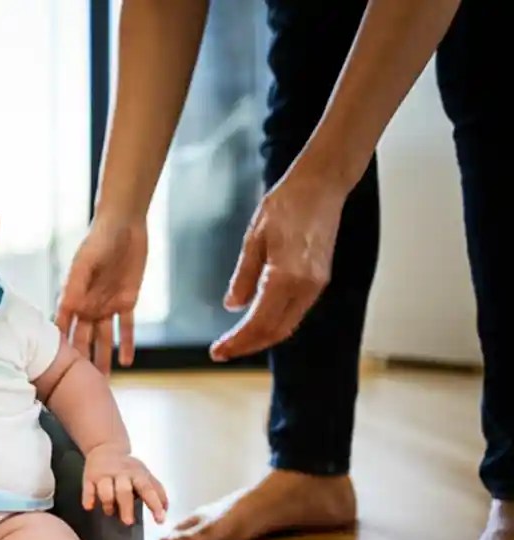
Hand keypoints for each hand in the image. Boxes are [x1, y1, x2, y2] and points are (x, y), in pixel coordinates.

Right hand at [56, 220, 147, 374]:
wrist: (123, 226)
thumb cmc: (98, 241)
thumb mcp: (85, 263)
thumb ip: (76, 287)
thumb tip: (67, 312)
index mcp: (73, 297)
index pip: (63, 327)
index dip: (60, 346)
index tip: (55, 369)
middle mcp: (88, 305)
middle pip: (83, 338)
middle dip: (82, 360)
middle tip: (79, 384)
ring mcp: (106, 305)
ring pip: (104, 338)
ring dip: (103, 358)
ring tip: (103, 380)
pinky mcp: (126, 301)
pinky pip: (126, 327)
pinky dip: (126, 343)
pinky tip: (127, 361)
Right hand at [82, 445, 167, 525]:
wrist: (105, 448)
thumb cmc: (128, 468)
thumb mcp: (144, 474)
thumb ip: (157, 490)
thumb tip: (166, 508)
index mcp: (137, 474)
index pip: (148, 489)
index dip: (154, 504)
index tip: (160, 520)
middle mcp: (121, 474)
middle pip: (124, 491)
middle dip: (126, 507)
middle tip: (128, 523)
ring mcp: (104, 475)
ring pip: (106, 490)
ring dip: (108, 503)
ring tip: (110, 512)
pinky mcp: (89, 477)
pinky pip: (88, 488)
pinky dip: (88, 498)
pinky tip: (89, 506)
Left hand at [209, 172, 346, 360]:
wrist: (322, 186)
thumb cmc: (286, 204)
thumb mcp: (254, 238)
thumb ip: (244, 276)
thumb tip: (233, 306)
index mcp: (286, 276)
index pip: (259, 323)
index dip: (238, 341)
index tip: (217, 351)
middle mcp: (306, 286)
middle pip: (276, 331)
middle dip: (248, 345)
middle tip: (221, 352)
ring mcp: (317, 284)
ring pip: (288, 324)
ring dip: (262, 337)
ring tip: (235, 342)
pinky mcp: (320, 279)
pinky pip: (295, 311)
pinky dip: (275, 323)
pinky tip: (256, 323)